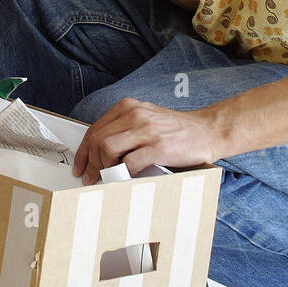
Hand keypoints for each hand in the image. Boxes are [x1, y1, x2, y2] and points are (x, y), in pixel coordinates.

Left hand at [72, 98, 220, 183]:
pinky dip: (123, 174)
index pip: (95, 129)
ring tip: (106, 179)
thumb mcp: (146, 119)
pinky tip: (125, 179)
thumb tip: (99, 152)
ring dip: (103, 168)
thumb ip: (125, 128)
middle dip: (89, 163)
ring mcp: (147, 130)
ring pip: (108, 149)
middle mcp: (135, 115)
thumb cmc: (176, 129)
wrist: (207, 130)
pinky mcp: (158, 147)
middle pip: (97, 140)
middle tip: (89, 178)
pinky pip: (130, 163)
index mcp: (129, 107)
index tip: (80, 166)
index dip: (83, 151)